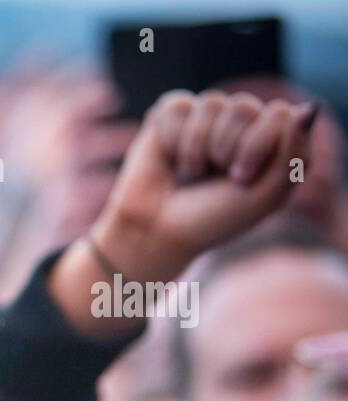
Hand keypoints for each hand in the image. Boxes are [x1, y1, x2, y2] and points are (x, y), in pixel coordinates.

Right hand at [94, 89, 316, 282]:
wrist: (158, 233)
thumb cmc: (213, 219)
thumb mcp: (266, 197)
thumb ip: (295, 156)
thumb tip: (306, 109)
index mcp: (269, 141)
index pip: (279, 113)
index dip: (257, 145)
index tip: (240, 180)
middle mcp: (239, 125)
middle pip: (244, 107)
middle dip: (225, 148)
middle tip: (214, 177)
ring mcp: (205, 119)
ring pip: (211, 103)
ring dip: (196, 148)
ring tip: (190, 174)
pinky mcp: (169, 117)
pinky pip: (177, 106)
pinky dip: (171, 139)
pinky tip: (170, 160)